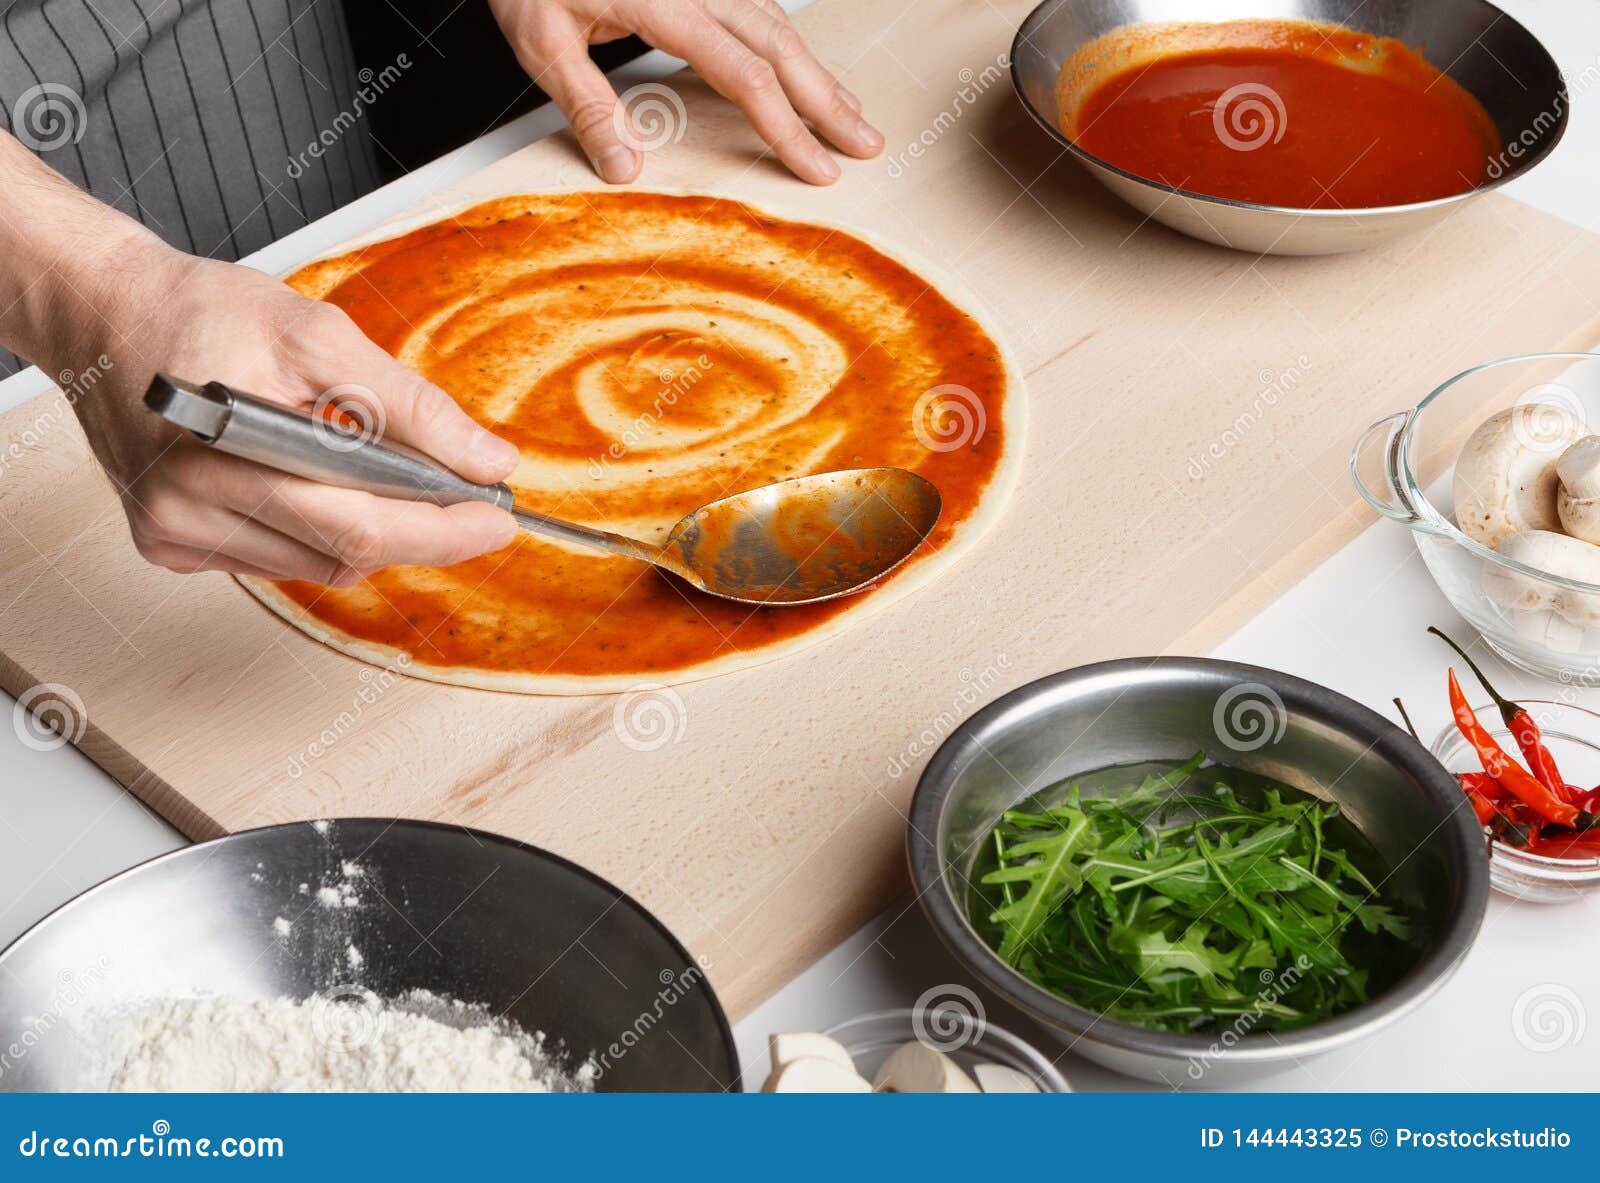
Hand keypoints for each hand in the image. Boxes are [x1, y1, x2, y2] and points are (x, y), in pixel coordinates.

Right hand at [60, 242, 520, 586]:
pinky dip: (315, 533)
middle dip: (422, 534)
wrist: (104, 314)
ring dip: (367, 532)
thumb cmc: (201, 313)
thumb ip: (411, 406)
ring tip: (383, 477)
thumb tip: (486, 461)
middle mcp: (188, 507)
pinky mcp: (168, 545)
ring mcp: (174, 533)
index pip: (359, 523)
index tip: (498, 519)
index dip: (439, 531)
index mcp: (224, 448)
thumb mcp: (320, 336)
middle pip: (343, 553)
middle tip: (475, 508)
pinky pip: (275, 561)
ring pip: (314, 566)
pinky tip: (311, 485)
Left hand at [489, 0, 881, 184]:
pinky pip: (759, 10)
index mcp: (662, 1)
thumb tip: (624, 168)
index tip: (814, 167)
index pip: (743, 73)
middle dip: (828, 102)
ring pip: (779, 24)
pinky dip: (790, 48)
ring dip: (818, 75)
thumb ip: (586, 104)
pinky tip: (806, 74)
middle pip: (781, 46)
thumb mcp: (540, 41)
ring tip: (849, 117)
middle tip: (867, 146)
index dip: (784, 126)